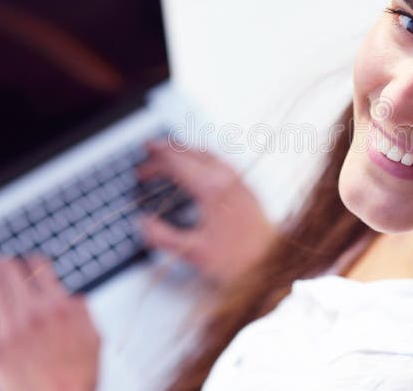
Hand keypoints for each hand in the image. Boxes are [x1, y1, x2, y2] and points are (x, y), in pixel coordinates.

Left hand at [0, 255, 99, 390]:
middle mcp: (34, 313)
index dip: (32, 262)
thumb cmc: (78, 377)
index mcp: (59, 306)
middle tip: (0, 267)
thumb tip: (73, 297)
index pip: (38, 267)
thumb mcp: (93, 337)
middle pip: (9, 271)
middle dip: (4, 266)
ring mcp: (11, 330)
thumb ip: (83, 311)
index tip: (28, 264)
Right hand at [136, 139, 277, 287]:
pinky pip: (222, 162)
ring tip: (171, 154)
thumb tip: (143, 224)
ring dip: (186, 151)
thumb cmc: (238, 261)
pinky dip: (204, 158)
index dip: (154, 164)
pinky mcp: (248, 189)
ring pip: (208, 154)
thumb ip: (162, 237)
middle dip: (167, 150)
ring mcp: (240, 181)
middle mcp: (227, 179)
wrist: (272, 264)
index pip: (176, 163)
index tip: (140, 170)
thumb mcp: (192, 253)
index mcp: (211, 189)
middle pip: (191, 152)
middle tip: (149, 149)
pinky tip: (201, 169)